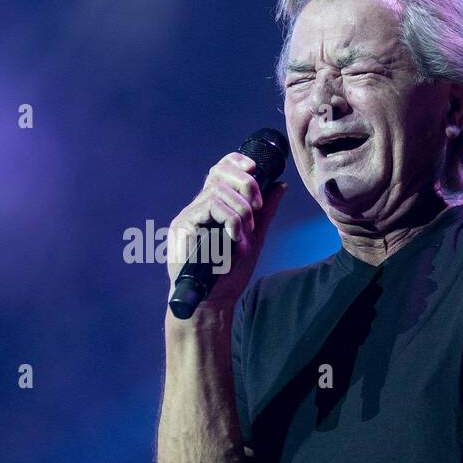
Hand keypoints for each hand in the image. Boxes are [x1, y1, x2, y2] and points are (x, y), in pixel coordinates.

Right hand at [166, 153, 286, 313]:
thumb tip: (280, 185)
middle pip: (219, 173)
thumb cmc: (228, 274)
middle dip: (245, 184)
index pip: (220, 170)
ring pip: (218, 191)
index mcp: (213, 206)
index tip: (254, 167)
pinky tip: (234, 235)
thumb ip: (264, 212)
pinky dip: (229, 219)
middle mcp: (198, 207)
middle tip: (256, 207)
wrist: (213, 300)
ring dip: (240, 209)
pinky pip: (209, 207)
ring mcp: (189, 215)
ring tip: (245, 232)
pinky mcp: (182, 226)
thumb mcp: (254, 237)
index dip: (235, 162)